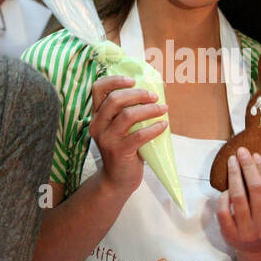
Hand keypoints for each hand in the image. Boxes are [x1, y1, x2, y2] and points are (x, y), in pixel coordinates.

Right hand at [88, 74, 168, 199]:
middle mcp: (97, 125)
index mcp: (96, 116)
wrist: (118, 180)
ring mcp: (106, 139)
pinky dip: (154, 128)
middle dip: (138, 94)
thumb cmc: (124, 149)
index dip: (114, 80)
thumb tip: (156, 91)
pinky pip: (139, 135)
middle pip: (115, 100)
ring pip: (127, 115)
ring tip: (163, 109)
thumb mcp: (121, 128)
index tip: (132, 80)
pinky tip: (164, 125)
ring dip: (149, 109)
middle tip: (154, 96)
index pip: (98, 89)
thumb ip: (129, 111)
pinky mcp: (119, 152)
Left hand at [216, 148, 260, 258]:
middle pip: (255, 188)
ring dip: (234, 175)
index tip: (255, 155)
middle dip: (247, 166)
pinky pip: (223, 210)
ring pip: (238, 197)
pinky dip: (224, 196)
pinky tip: (226, 188)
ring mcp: (247, 231)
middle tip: (241, 152)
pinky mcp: (230, 235)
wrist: (258, 249)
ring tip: (232, 162)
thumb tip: (255, 159)